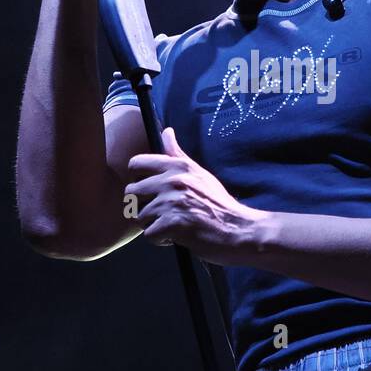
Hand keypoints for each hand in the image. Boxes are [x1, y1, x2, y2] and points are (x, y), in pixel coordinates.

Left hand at [124, 128, 268, 265]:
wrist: (239, 230)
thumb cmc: (219, 204)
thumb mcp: (200, 173)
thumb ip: (177, 154)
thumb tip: (166, 131)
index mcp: (178, 166)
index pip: (136, 163)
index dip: (137, 178)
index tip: (148, 189)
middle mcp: (172, 180)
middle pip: (132, 192)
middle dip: (144, 205)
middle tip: (163, 212)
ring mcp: (171, 201)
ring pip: (140, 216)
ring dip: (154, 225)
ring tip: (174, 225)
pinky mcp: (172, 223)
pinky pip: (149, 235)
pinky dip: (161, 240)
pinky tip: (177, 236)